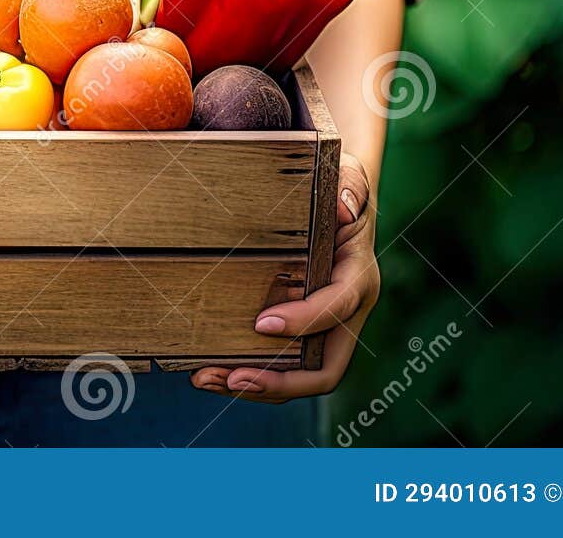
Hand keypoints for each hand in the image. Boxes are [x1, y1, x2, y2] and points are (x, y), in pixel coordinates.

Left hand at [192, 151, 377, 401]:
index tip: (261, 323)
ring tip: (204, 378)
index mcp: (358, 277)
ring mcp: (323, 329)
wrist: (332, 198)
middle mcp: (345, 313)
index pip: (338, 308)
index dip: (304, 321)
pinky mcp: (300, 333)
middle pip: (324, 369)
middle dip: (278, 381)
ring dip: (254, 385)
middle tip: (231, 379)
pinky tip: (207, 368)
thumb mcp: (346, 176)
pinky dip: (246, 371)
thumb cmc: (335, 186)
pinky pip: (279, 365)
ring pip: (298, 376)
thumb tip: (344, 208)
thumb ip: (348, 187)